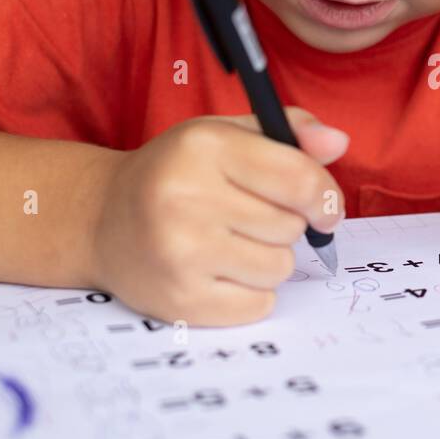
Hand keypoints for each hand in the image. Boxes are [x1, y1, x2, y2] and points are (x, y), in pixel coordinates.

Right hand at [89, 109, 347, 324]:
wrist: (101, 219)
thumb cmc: (177, 173)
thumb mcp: (225, 135)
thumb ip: (287, 133)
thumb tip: (338, 142)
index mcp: (204, 147)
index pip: (299, 179)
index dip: (325, 197)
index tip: (325, 208)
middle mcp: (186, 198)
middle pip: (291, 227)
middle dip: (284, 224)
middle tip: (245, 217)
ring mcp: (180, 253)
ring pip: (279, 268)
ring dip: (268, 260)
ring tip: (229, 243)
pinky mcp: (179, 300)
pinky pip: (258, 305)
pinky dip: (250, 293)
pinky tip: (218, 272)